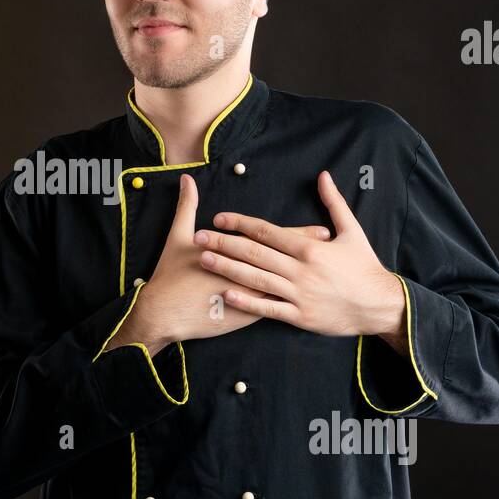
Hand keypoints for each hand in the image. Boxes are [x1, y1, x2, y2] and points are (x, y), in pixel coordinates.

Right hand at [105, 173, 330, 352]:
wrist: (163, 314)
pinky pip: (275, 310)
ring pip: (287, 287)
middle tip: (336, 253)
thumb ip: (186, 207)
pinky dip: (291, 303)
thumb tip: (188, 180)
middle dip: (314, 257)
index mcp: (238, 251)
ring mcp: (250, 297)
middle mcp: (249, 273)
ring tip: (329, 276)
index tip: (324, 230)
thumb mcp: (177, 237)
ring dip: (308, 282)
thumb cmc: (171, 276)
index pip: (277, 239)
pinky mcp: (246, 318)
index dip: (301, 234)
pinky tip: (308, 302)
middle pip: (288, 263)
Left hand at [194, 169, 403, 336]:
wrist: (380, 305)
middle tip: (198, 237)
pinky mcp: (301, 316)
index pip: (268, 232)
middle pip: (255, 253)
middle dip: (224, 243)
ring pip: (257, 279)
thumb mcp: (353, 231)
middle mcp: (302, 270)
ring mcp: (300, 294)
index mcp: (310, 248)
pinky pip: (269, 308)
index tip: (220, 217)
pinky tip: (226, 294)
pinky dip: (247, 301)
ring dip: (227, 268)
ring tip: (203, 259)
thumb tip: (323, 175)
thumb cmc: (365, 267)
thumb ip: (334, 203)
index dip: (241, 223)